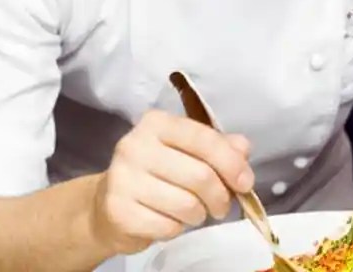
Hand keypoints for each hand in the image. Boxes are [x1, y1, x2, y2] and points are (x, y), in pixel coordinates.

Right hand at [90, 109, 254, 255]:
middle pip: (200, 176)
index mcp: (156, 123)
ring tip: (192, 212)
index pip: (203, 139)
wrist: (108, 205)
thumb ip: (218, 147)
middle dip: (220, 197)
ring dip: (199, 215)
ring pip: (187, 205)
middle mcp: (136, 145)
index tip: (245, 182)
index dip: (231, 163)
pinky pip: (168, 227)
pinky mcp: (119, 210)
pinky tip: (168, 221)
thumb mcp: (186, 153)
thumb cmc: (155, 175)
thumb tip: (242, 149)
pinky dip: (176, 229)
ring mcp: (123, 178)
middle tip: (220, 206)